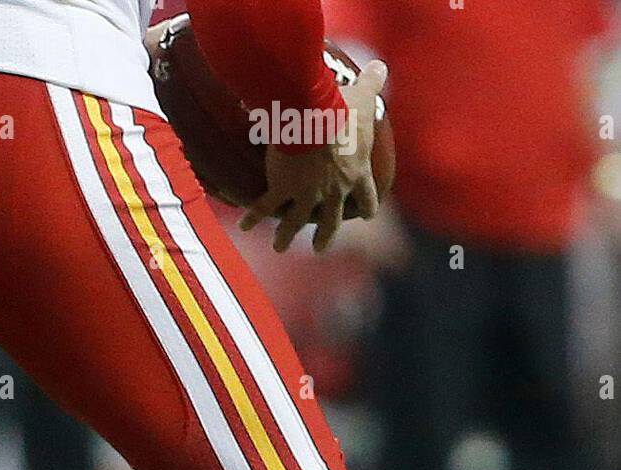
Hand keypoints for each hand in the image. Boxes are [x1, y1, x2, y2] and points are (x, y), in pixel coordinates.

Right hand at [241, 60, 387, 254]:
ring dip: (287, 236)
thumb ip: (372, 82)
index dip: (367, 206)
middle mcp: (334, 191)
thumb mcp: (361, 94)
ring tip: (280, 247)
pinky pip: (266, 208)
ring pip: (297, 222)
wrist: (311, 116)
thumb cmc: (340, 106)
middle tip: (319, 247)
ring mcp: (307, 194)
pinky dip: (254, 218)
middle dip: (325, 236)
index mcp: (356, 173)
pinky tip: (245, 228)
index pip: (367, 197)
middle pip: (332, 221)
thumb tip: (380, 66)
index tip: (365, 215)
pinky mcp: (282, 190)